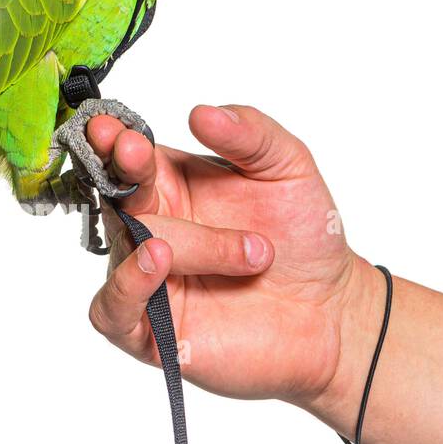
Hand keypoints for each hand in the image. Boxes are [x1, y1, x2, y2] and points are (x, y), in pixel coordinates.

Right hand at [86, 104, 379, 417]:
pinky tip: (156, 261)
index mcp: (170, 184)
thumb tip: (201, 112)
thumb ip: (250, 133)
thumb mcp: (288, 167)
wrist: (331, 309)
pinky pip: (110, 309)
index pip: (126, 156)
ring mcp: (147, 279)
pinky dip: (125, 286)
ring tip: (249, 253)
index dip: (113, 141)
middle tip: (139, 155)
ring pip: (128, 248)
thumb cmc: (305, 239)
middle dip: (126, 172)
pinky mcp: (149, 330)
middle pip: (120, 197)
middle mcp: (150, 228)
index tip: (115, 129)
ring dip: (180, 242)